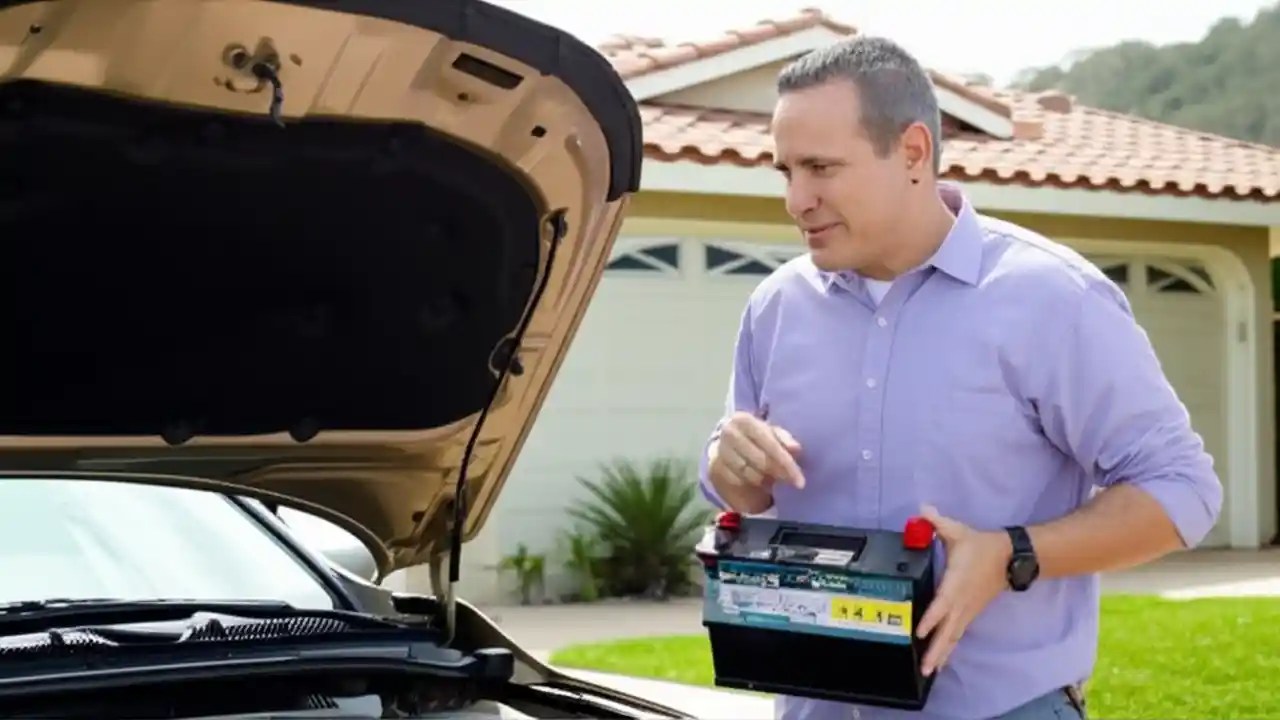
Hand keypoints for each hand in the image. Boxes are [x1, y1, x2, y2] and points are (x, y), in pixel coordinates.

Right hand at [711, 411, 805, 494]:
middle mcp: (728, 433)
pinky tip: (760, 483)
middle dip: (779, 473)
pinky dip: (751, 485)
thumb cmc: (756, 439)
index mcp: (744, 420)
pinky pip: (738, 482)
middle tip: (793, 483)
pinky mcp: (715, 468)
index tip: (800, 480)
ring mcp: (719, 451)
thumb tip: (796, 448)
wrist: (728, 446)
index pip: (769, 443)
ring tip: (774, 480)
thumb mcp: (772, 435)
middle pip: (760, 460)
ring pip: (749, 473)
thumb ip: (785, 440)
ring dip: (765, 480)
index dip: (786, 462)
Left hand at [914, 505, 1012, 676]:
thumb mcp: (958, 531)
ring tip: (929, 672)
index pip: (942, 603)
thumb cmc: (980, 546)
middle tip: (924, 668)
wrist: (1010, 557)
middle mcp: (961, 602)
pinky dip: (948, 648)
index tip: (920, 631)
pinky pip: (957, 634)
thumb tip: (922, 508)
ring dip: (942, 654)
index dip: (931, 617)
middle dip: (936, 649)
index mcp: (956, 583)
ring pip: (953, 636)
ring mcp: (967, 611)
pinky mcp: (970, 614)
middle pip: (947, 630)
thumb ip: (937, 522)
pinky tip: (940, 661)